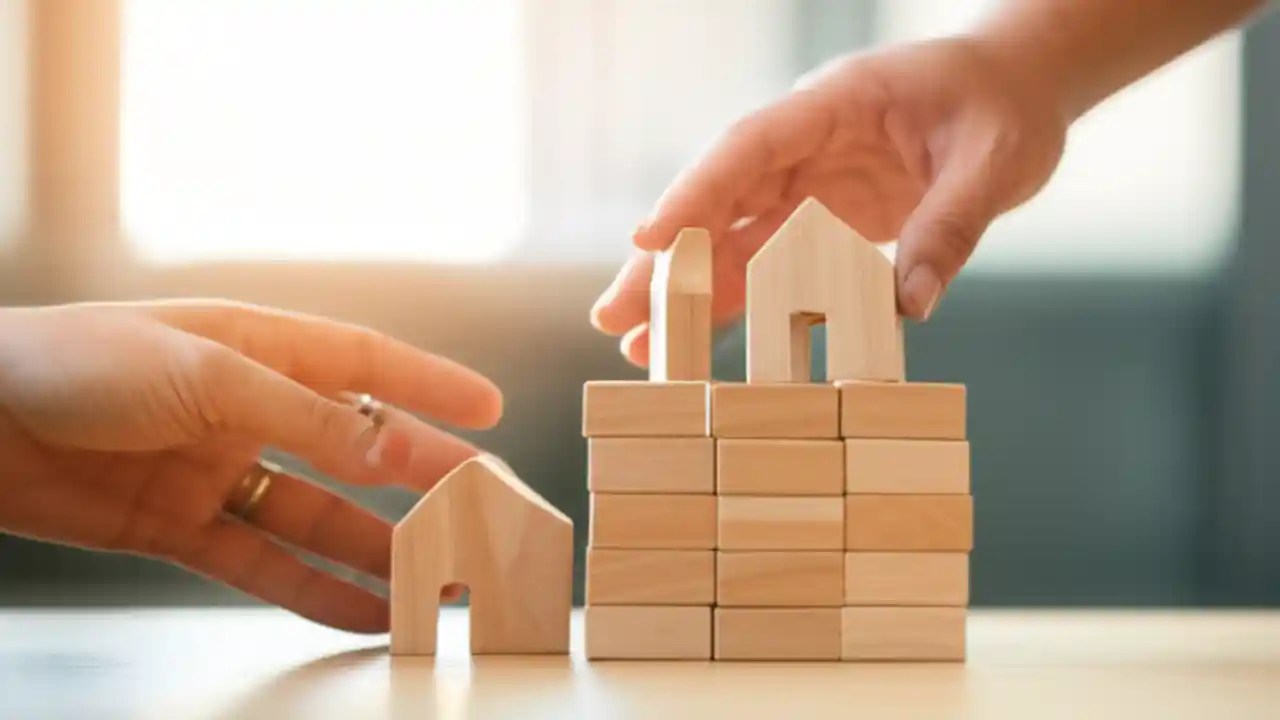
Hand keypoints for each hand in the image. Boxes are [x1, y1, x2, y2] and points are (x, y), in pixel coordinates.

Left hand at [0, 300, 502, 631]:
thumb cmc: (76, 362)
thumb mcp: (207, 376)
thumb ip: (304, 417)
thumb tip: (395, 445)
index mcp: (258, 347)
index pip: (364, 364)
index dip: (428, 385)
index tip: (486, 410)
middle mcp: (246, 407)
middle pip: (351, 448)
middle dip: (416, 478)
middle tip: (478, 506)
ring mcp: (216, 469)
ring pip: (315, 515)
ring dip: (372, 548)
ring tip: (430, 579)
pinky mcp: (180, 527)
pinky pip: (263, 563)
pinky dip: (313, 591)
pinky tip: (361, 612)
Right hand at [591, 37, 1067, 365]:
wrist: (1019, 88)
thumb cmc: (1006, 105)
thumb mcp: (994, 162)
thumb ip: (951, 227)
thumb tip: (908, 307)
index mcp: (834, 105)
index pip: (747, 148)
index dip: (695, 193)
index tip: (647, 239)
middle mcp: (806, 145)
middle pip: (719, 201)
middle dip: (666, 260)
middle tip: (612, 317)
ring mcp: (811, 183)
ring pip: (733, 238)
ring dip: (690, 291)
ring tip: (642, 347)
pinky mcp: (825, 217)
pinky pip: (773, 261)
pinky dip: (741, 299)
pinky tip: (707, 339)